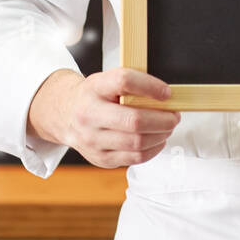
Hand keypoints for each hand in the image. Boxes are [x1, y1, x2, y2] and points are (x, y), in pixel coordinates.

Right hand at [28, 68, 180, 168]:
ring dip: (161, 135)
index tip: (167, 93)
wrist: (65, 114)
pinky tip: (157, 140)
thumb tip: (166, 98)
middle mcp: (89, 114)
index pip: (124, 82)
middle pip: (134, 120)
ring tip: (167, 127)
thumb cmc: (95, 96)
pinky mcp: (99, 158)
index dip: (150, 87)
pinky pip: (134, 158)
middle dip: (163, 120)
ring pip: (137, 143)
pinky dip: (153, 149)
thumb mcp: (107, 80)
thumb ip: (132, 85)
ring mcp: (92, 140)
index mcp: (94, 88)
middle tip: (174, 116)